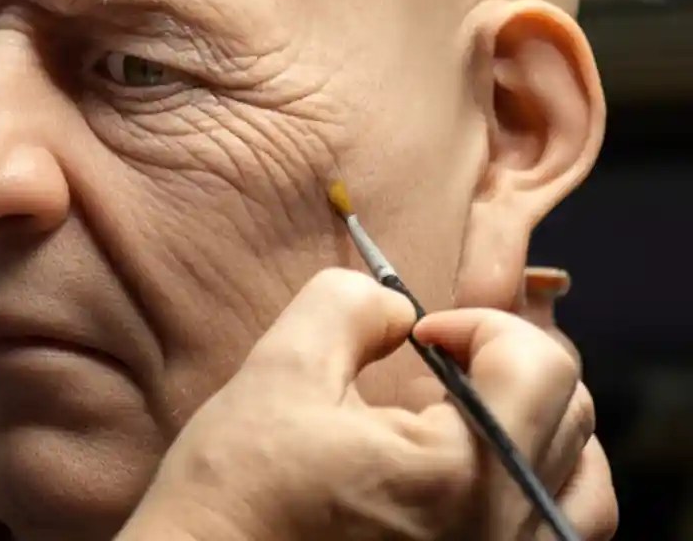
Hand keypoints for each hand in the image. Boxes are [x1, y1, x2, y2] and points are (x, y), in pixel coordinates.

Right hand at [118, 269, 617, 540]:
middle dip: (505, 364)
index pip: (540, 363)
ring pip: (583, 481)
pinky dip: (539, 485)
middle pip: (569, 413)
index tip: (418, 334)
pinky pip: (560, 531)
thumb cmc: (239, 486)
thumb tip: (396, 304)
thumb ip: (349, 305)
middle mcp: (503, 531)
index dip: (480, 323)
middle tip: (437, 363)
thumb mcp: (280, 369)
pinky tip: (476, 471)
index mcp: (462, 473)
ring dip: (538, 425)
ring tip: (470, 414)